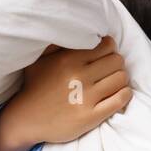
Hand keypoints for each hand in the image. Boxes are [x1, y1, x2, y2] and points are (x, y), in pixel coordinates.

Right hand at [0, 34, 131, 148]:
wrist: (25, 120)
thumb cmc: (34, 87)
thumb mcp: (40, 59)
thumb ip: (58, 43)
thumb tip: (76, 31)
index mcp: (69, 59)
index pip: (107, 45)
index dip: (110, 49)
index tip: (105, 56)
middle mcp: (79, 76)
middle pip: (117, 61)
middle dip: (116, 64)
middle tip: (109, 70)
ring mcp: (86, 97)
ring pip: (121, 78)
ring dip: (121, 79)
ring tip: (113, 82)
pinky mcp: (91, 116)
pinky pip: (120, 99)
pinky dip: (124, 95)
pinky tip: (118, 94)